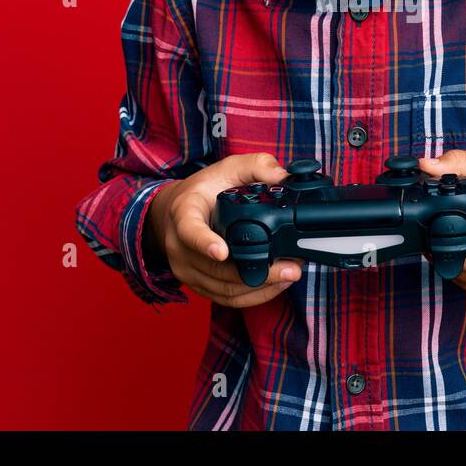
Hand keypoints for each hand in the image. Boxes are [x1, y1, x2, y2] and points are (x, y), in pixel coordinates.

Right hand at [148, 152, 306, 307]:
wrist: (175, 211)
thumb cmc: (204, 190)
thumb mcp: (228, 167)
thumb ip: (257, 166)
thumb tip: (285, 177)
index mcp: (183, 213)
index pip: (189, 231)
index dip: (204, 243)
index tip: (221, 251)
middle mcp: (179, 246)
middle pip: (217, 270)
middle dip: (257, 272)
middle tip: (290, 267)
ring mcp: (187, 269)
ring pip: (225, 289)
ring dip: (261, 287)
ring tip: (290, 274)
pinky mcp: (198, 285)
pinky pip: (226, 299)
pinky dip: (254, 295)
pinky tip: (277, 284)